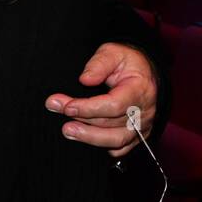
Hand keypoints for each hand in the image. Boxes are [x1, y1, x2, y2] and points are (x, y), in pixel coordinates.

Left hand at [45, 42, 156, 157]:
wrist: (145, 73)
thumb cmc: (128, 62)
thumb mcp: (114, 52)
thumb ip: (99, 63)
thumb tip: (85, 80)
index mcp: (140, 90)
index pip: (114, 105)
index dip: (89, 108)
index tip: (67, 105)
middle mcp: (144, 111)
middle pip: (111, 123)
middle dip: (81, 118)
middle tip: (56, 110)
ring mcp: (142, 126)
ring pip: (116, 140)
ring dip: (89, 137)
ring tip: (67, 130)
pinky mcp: (136, 135)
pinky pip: (119, 148)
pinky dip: (101, 146)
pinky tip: (84, 138)